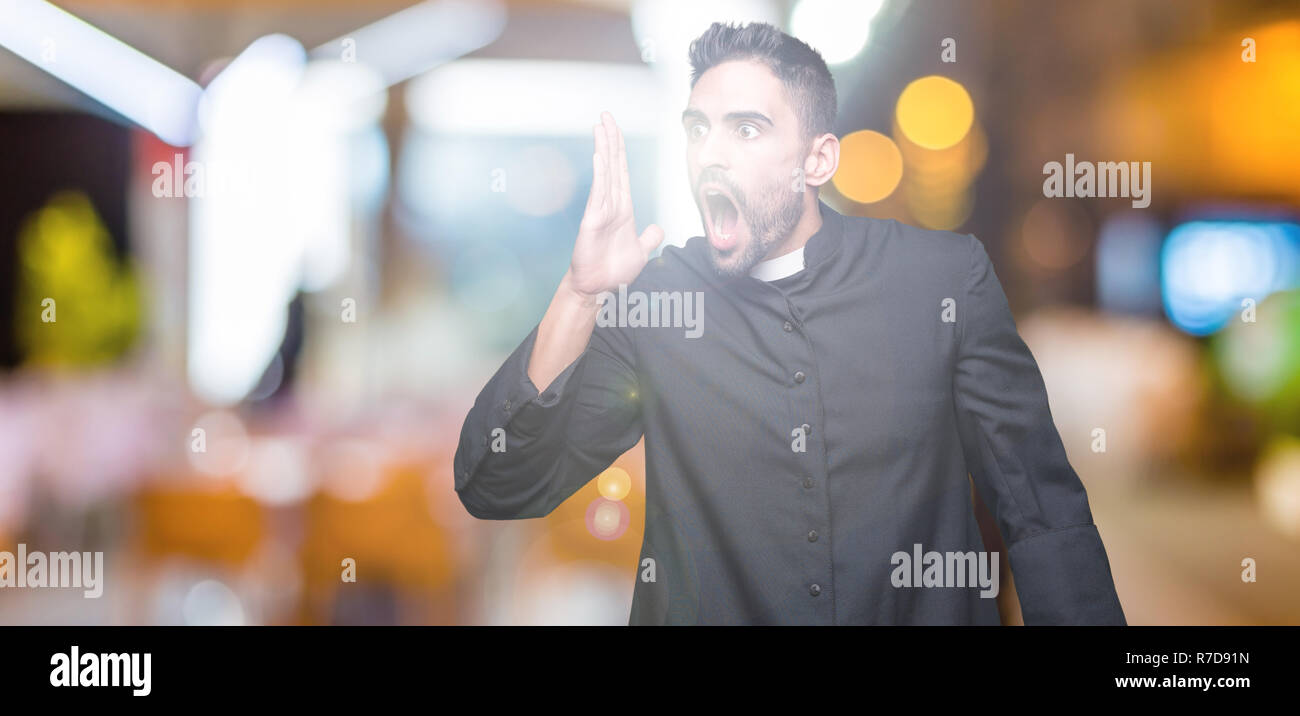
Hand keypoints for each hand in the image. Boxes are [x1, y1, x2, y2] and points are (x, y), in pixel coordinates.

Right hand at [567, 111, 663, 298]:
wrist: (598, 289)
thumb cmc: (614, 271)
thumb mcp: (640, 251)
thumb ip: (649, 238)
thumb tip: (658, 227)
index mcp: (623, 208)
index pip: (622, 171)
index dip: (620, 149)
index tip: (615, 128)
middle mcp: (611, 205)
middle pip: (612, 165)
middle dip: (610, 139)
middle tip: (606, 115)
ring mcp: (600, 211)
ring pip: (605, 173)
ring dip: (603, 149)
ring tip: (600, 126)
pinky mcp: (593, 221)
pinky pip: (598, 194)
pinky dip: (600, 175)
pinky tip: (600, 157)